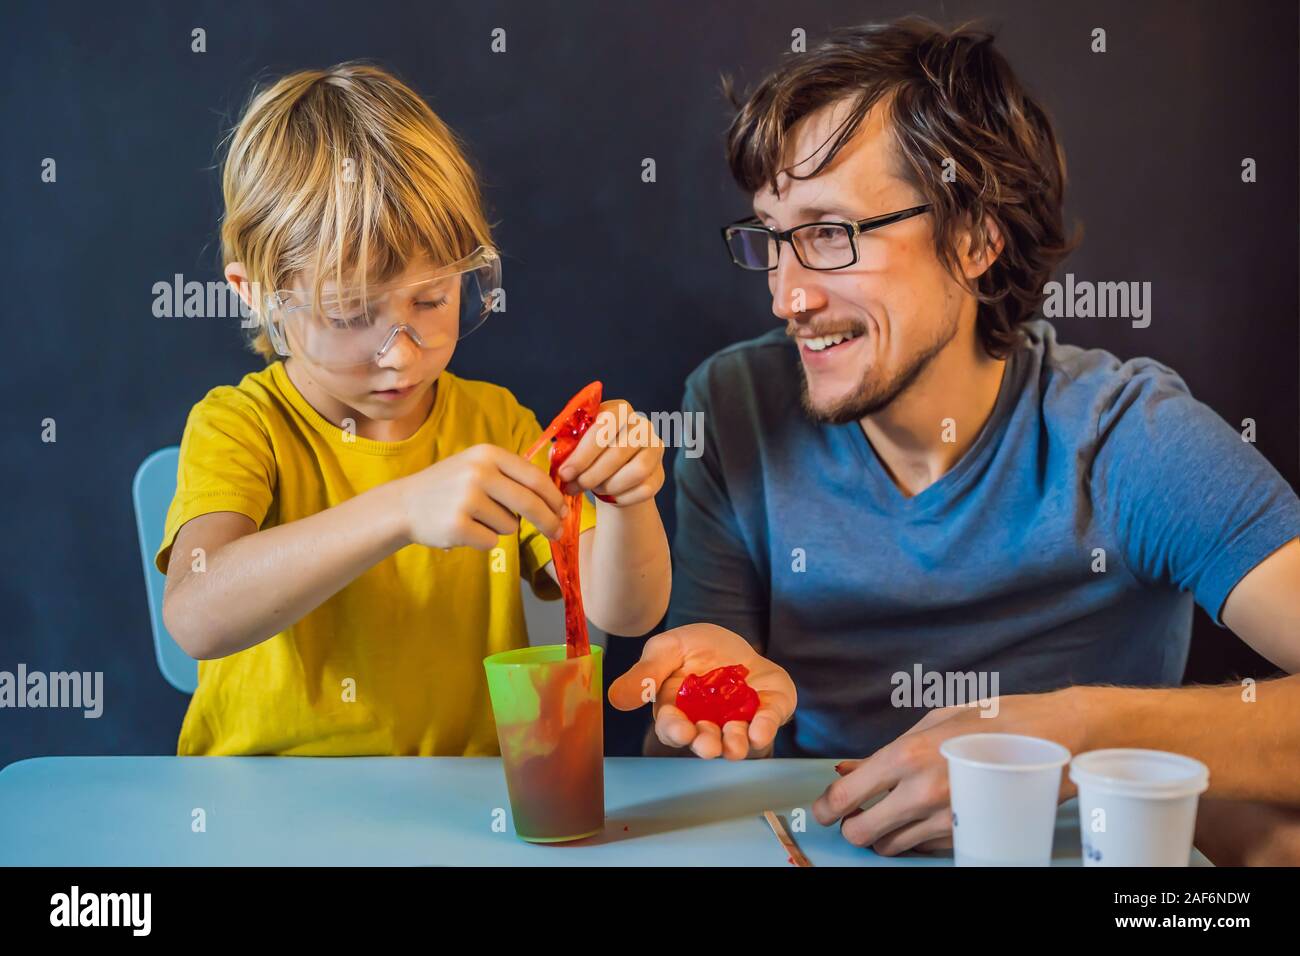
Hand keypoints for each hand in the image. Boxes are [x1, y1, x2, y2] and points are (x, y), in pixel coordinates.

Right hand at [398, 444, 567, 550]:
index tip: (564, 511)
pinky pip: (491, 541)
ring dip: (501, 528)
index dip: (554, 498)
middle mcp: (478, 472)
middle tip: (557, 533)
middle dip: (548, 521)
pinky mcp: (457, 525)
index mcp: (488, 454)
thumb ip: (512, 475)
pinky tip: (464, 529)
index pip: (535, 477)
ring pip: (510, 525)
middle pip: (529, 503)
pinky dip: (483, 540)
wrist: (404, 504)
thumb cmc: (450, 486)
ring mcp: (466, 499)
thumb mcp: (477, 465)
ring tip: (476, 518)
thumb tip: (556, 498)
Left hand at [554, 399, 663, 505]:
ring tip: (593, 488)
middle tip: (573, 486)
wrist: (613, 473)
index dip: (584, 451)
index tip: (565, 472)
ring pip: (636, 472)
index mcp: (619, 410)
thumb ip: (567, 447)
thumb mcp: (575, 445)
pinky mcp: (660, 474)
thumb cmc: (590, 454)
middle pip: (619, 451)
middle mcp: (642, 425)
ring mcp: (655, 449)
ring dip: (609, 485)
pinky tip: (609, 496)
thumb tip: (558, 460)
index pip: (606, 424)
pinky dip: (622, 497)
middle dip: (592, 473)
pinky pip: (643, 490)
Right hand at [608, 623, 796, 759]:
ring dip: (735, 744)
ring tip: (735, 741)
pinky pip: (767, 722)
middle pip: (704, 741)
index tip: (682, 730)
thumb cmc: (697, 650)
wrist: (736, 642)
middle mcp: (708, 723)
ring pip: (736, 740)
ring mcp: (740, 720)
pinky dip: (765, 727)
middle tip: (709, 746)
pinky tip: (760, 729)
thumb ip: (645, 673)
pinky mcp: (768, 711)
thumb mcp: (667, 649)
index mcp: (678, 711)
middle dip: (706, 744)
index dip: (676, 731)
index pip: (672, 727)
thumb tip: (614, 698)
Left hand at [812, 687, 1090, 855]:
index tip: (822, 809)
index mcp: (908, 755)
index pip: (846, 796)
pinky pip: (922, 848)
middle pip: (861, 833)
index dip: (825, 807)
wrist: (1055, 740)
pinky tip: (919, 815)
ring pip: (890, 846)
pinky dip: (912, 837)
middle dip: (849, 826)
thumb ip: (885, 751)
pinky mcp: (966, 836)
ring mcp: (947, 820)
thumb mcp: (932, 721)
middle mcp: (923, 793)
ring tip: (888, 811)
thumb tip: (847, 769)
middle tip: (851, 814)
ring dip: (881, 833)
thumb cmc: (993, 720)